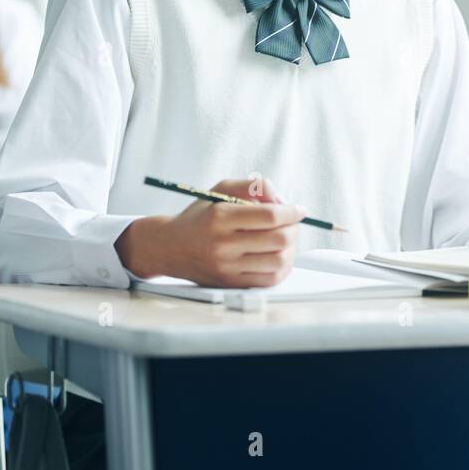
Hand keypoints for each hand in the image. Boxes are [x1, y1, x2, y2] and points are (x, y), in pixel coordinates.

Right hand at [117, 176, 305, 285]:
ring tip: (285, 240)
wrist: (169, 247)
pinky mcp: (230, 283)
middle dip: (293, 229)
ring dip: (291, 249)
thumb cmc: (200, 215)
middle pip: (278, 239)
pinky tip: (278, 256)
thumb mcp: (219, 190)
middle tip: (292, 223)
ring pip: (278, 262)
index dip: (291, 212)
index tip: (299, 210)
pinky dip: (282, 268)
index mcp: (220, 217)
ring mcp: (227, 267)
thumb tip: (280, 198)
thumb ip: (251, 186)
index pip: (269, 216)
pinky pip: (269, 280)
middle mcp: (223, 244)